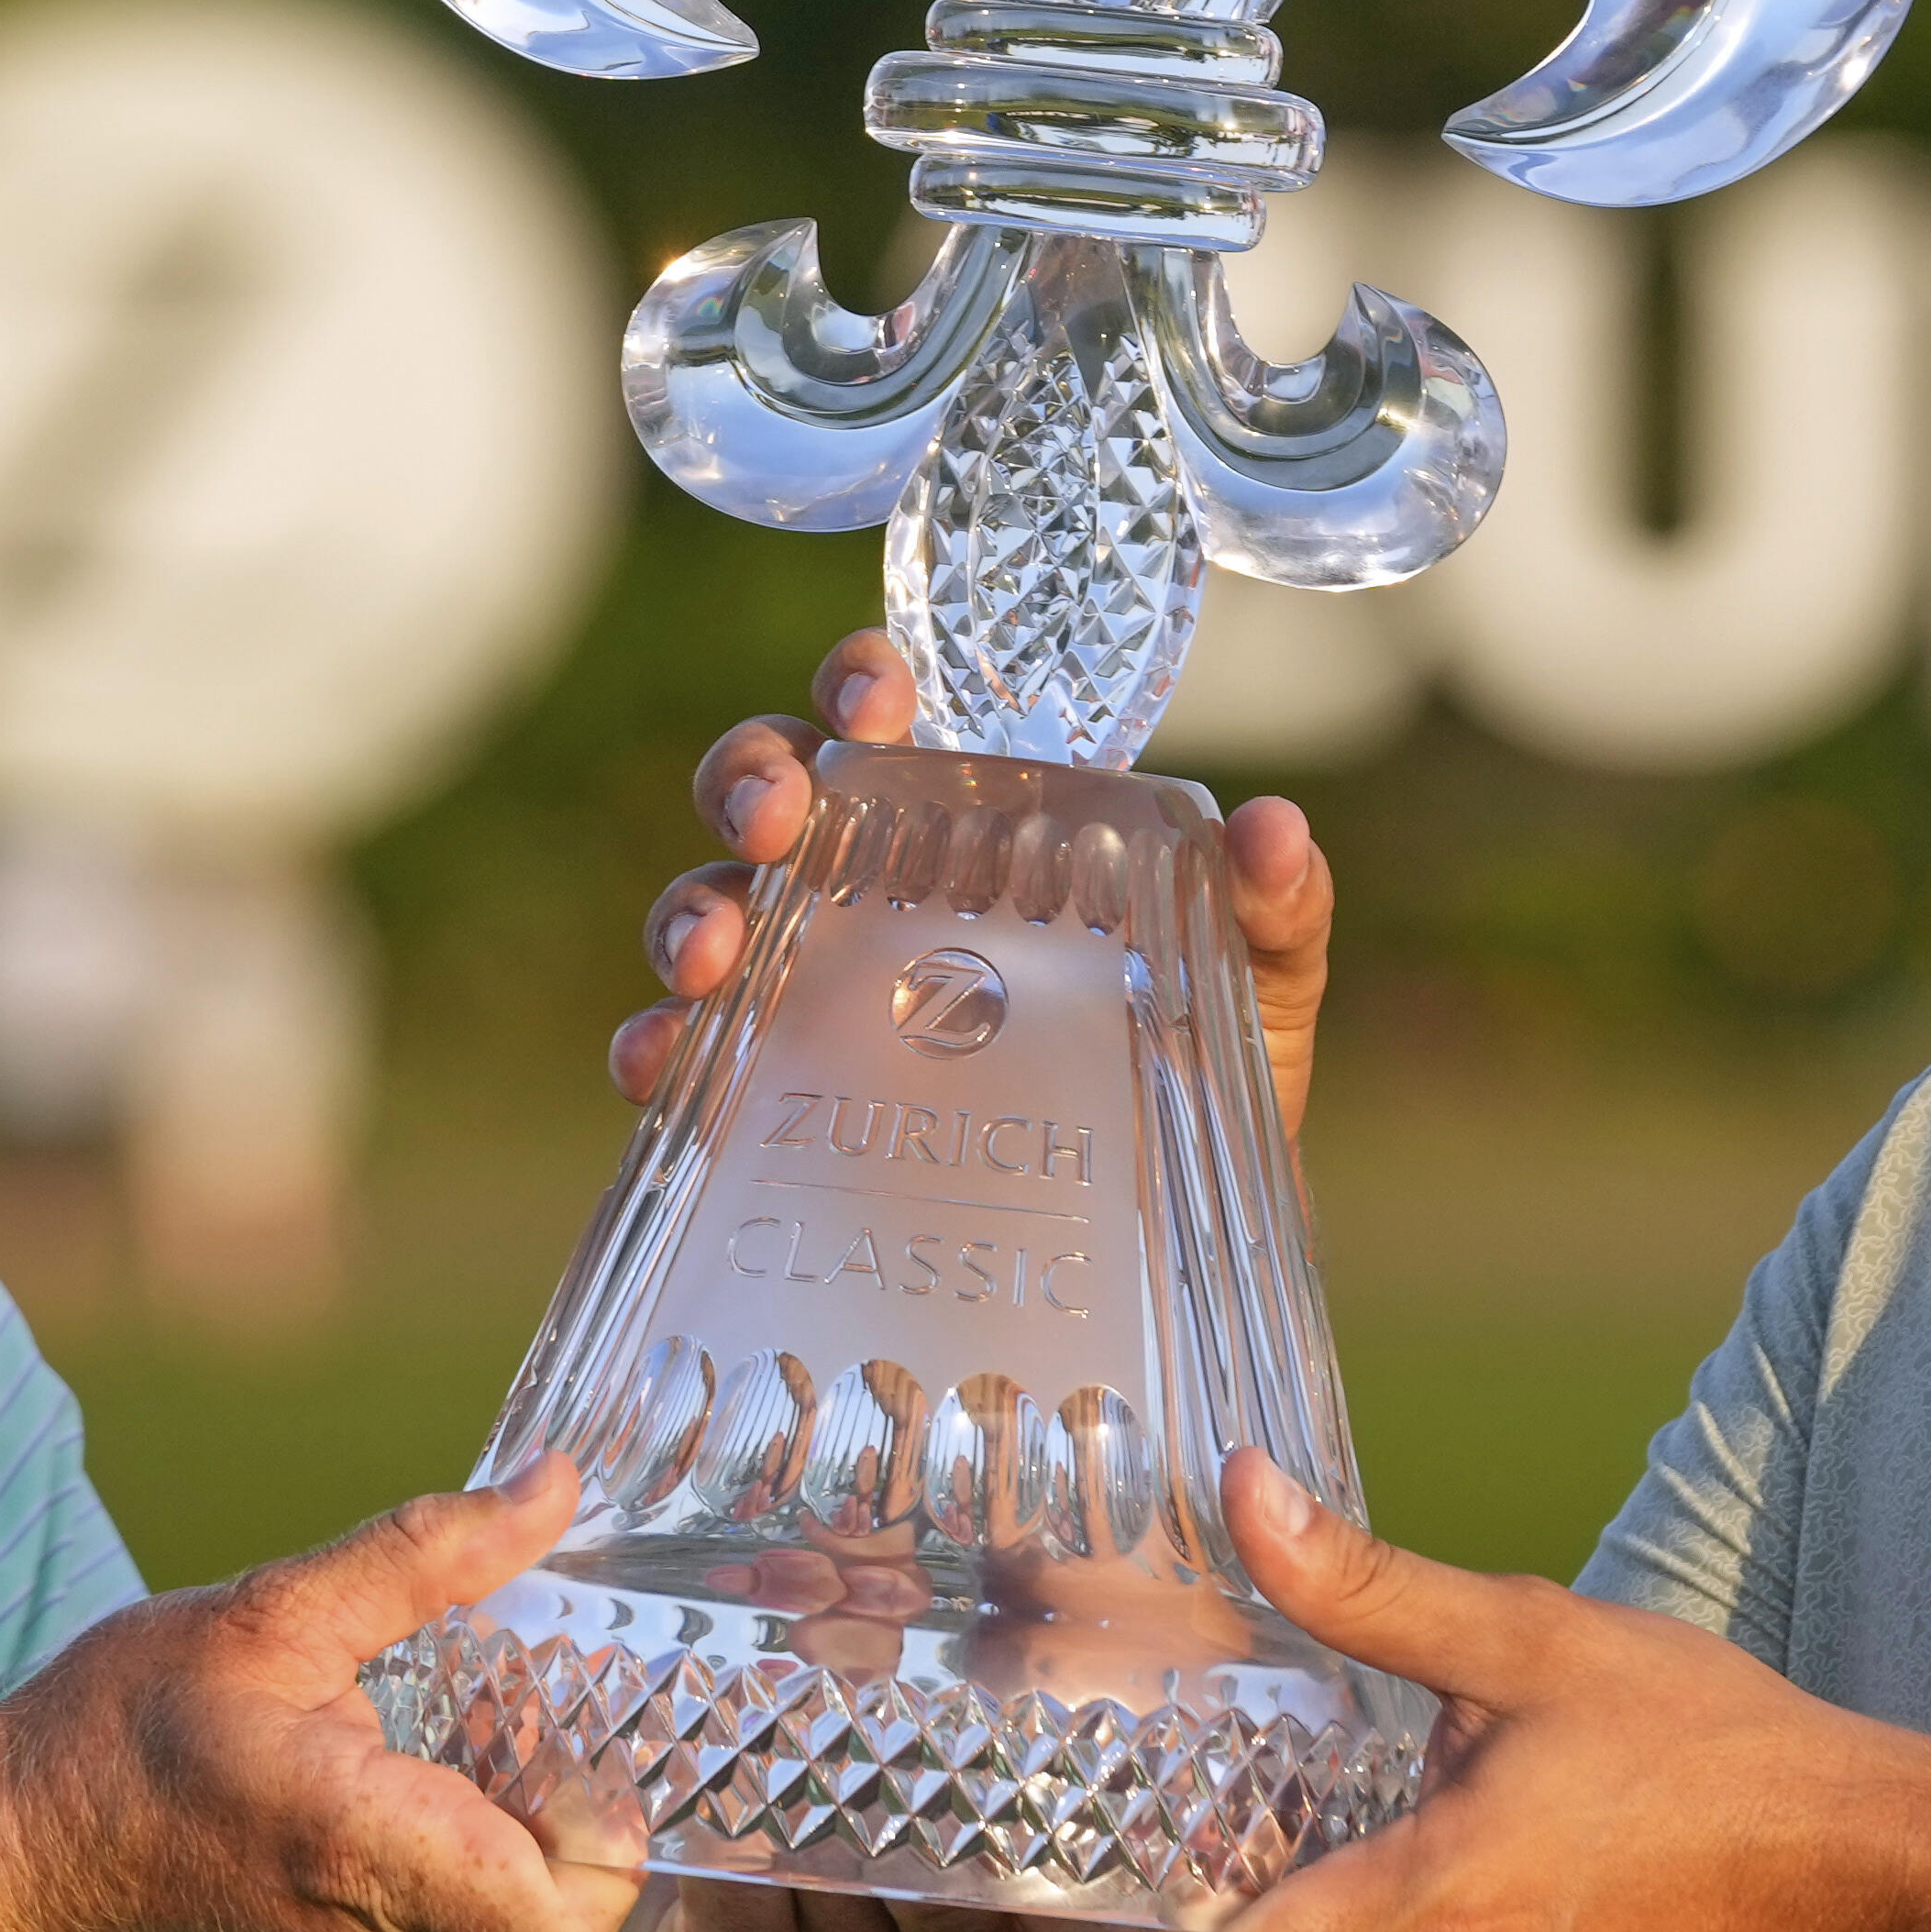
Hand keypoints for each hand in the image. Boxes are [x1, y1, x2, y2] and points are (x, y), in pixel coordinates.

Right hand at [0, 1471, 657, 1931]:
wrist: (12, 1871)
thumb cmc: (118, 1740)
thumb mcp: (269, 1614)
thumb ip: (429, 1555)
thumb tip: (558, 1487)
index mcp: (375, 1857)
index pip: (580, 1917)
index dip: (615, 1826)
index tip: (577, 1727)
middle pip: (569, 1888)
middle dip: (566, 1785)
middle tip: (511, 1686)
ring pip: (524, 1901)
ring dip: (514, 1811)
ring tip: (442, 1716)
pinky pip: (473, 1918)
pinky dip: (468, 1843)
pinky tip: (405, 1764)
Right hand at [623, 632, 1335, 1137]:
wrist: (1170, 1249)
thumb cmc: (1204, 1076)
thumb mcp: (1256, 985)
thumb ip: (1276, 907)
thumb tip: (1273, 831)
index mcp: (971, 831)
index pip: (886, 720)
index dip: (857, 682)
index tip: (874, 701)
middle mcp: (871, 896)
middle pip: (767, 793)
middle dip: (748, 781)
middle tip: (774, 821)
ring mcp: (813, 998)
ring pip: (706, 909)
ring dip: (688, 911)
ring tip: (711, 956)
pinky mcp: (776, 1106)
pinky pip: (683, 1062)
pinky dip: (654, 1050)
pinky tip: (660, 1066)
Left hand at [1162, 1459, 1930, 1931]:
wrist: (1858, 1883)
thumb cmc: (1705, 1749)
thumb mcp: (1534, 1638)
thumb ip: (1366, 1583)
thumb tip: (1238, 1486)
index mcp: (1429, 1916)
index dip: (1182, 1926)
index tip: (1206, 1841)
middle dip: (1258, 1927)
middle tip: (1289, 1826)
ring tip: (1386, 1856)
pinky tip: (1460, 1909)